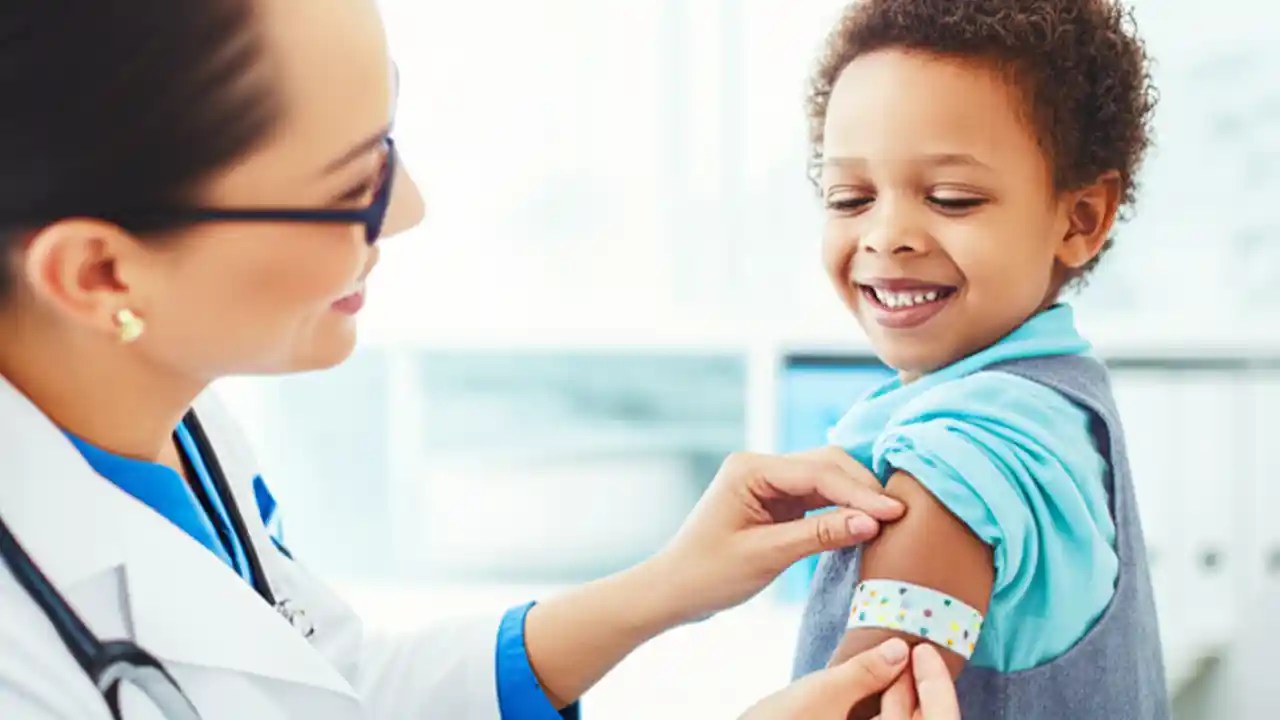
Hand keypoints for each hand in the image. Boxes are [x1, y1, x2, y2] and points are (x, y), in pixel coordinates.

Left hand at [656, 447, 903, 622]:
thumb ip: (820, 535)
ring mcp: (768, 481)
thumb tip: (872, 522)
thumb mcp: (766, 555)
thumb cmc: (708, 573)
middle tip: (900, 517)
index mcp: (750, 469)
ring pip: (826, 478)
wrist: (673, 590)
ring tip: (889, 520)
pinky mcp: (775, 500)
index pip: (818, 472)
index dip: (860, 492)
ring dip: (855, 496)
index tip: (895, 513)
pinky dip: (841, 507)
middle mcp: (760, 466)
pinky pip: (817, 496)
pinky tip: (864, 523)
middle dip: (863, 489)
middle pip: (826, 465)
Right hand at [740, 640, 960, 719]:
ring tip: (891, 659)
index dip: (937, 686)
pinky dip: (882, 707)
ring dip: (899, 696)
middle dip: (918, 688)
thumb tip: (901, 649)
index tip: (924, 650)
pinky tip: (872, 682)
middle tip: (907, 649)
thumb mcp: (822, 693)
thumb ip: (865, 672)